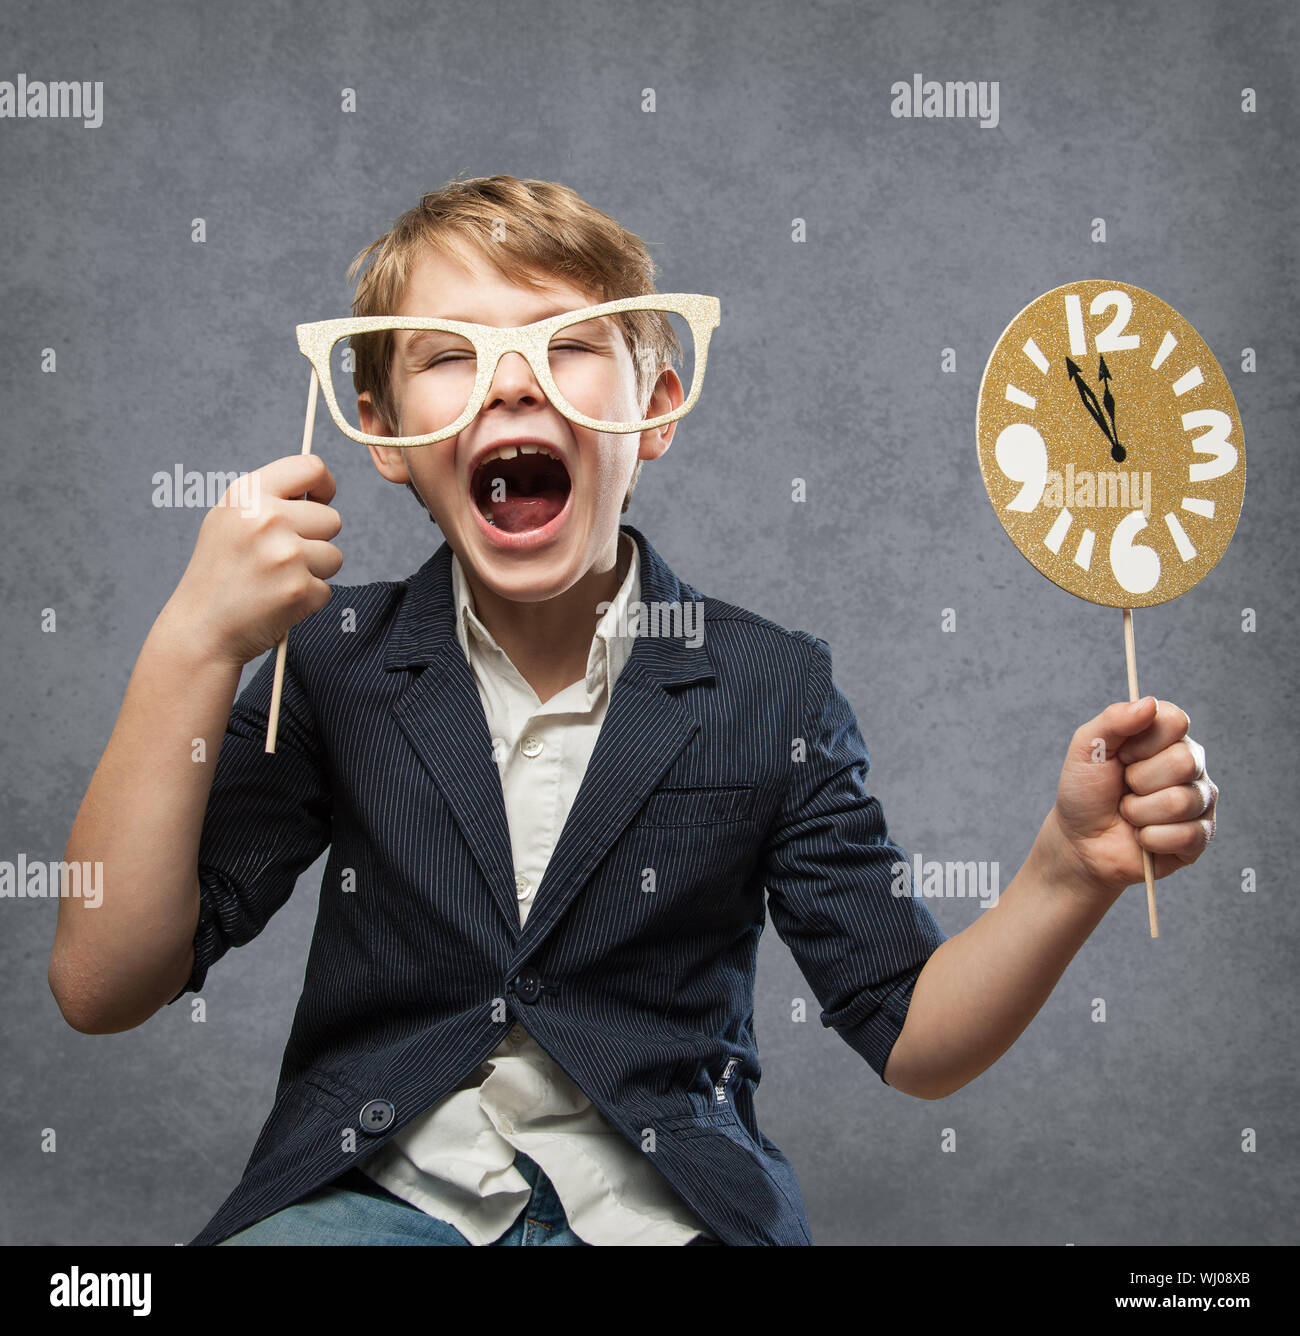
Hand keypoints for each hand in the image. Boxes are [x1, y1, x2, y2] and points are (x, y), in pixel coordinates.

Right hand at [161, 454, 342, 667]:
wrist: (201, 629)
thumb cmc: (219, 574)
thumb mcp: (229, 520)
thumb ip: (270, 499)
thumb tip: (317, 489)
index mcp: (248, 494)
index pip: (311, 467)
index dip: (323, 486)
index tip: (318, 501)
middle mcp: (267, 519)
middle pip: (332, 519)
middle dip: (316, 540)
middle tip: (280, 559)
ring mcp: (285, 554)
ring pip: (334, 556)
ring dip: (314, 572)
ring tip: (276, 581)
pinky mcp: (299, 589)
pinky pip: (327, 589)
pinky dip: (308, 600)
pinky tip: (277, 602)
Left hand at [1043, 697, 1217, 900]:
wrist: (1080, 841)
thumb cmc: (1085, 791)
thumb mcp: (1087, 748)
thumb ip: (1113, 720)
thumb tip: (1148, 703)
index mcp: (1167, 737)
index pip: (1176, 721)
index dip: (1141, 742)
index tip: (1121, 755)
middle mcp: (1191, 764)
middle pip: (1182, 762)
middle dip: (1138, 780)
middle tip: (1124, 788)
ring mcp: (1199, 800)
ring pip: (1180, 801)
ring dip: (1139, 812)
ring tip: (1130, 813)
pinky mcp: (1201, 836)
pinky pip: (1185, 835)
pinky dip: (1150, 838)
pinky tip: (1142, 836)